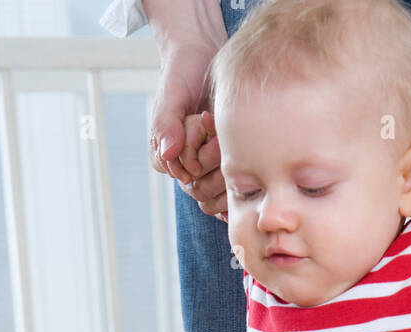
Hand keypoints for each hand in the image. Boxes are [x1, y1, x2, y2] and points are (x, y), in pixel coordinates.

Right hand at [147, 46, 225, 217]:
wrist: (205, 58)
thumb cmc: (184, 72)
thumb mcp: (172, 93)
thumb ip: (166, 123)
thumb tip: (168, 154)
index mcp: (164, 154)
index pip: (181, 173)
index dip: (195, 152)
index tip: (205, 118)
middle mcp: (183, 166)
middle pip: (200, 188)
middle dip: (215, 160)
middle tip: (222, 131)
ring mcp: (204, 169)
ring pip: (217, 193)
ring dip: (228, 168)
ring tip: (230, 136)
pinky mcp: (223, 167)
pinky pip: (229, 193)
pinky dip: (239, 182)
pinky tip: (246, 161)